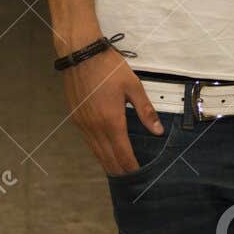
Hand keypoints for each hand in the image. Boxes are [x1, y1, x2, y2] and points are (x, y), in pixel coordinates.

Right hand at [61, 48, 161, 174]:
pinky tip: (103, 152)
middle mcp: (95, 127)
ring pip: (96, 152)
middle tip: (131, 180)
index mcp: (111, 121)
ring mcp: (83, 124)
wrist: (80, 53)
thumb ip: (145, 111)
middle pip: (108, 158)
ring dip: (107, 163)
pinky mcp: (76, 118)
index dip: (131, 168)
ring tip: (118, 172)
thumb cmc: (108, 67)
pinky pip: (88, 142)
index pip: (123, 154)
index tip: (139, 176)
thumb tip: (157, 131)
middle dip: (120, 171)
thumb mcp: (133, 86)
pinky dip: (97, 151)